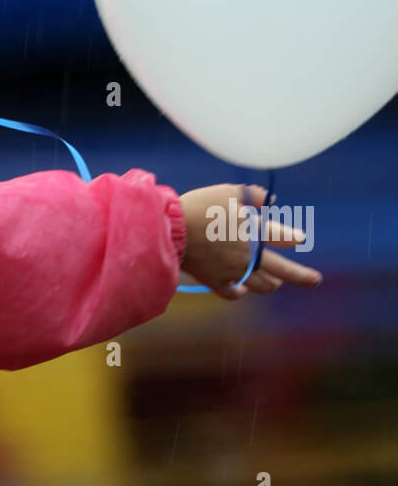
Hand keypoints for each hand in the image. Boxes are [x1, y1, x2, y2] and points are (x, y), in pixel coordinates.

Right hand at [180, 182, 322, 300]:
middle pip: (283, 270)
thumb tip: (272, 199)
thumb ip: (253, 195)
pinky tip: (244, 290)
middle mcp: (250, 255)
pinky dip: (241, 292)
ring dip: (273, 284)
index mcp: (255, 231)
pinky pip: (234, 293)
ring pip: (262, 285)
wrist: (171, 230)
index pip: (285, 237)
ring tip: (277, 282)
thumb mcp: (227, 191)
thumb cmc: (200, 206)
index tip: (299, 238)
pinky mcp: (217, 281)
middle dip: (302, 276)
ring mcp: (234, 271)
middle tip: (315, 280)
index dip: (294, 237)